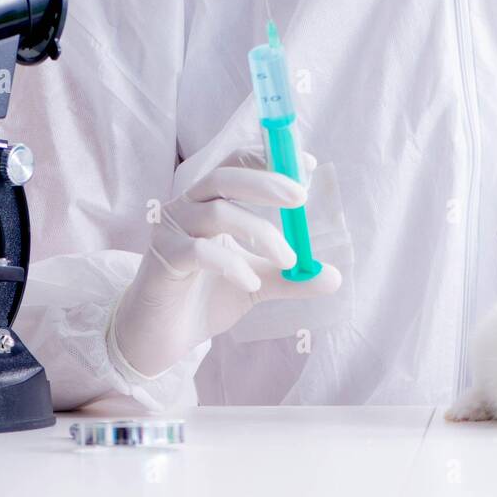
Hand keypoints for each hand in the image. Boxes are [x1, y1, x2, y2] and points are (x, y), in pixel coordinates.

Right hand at [110, 148, 340, 377]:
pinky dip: (231, 264)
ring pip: (217, 212)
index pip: (237, 164)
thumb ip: (291, 276)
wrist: (162, 339)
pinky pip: (199, 251)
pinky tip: (250, 282)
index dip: (270, 157)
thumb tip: (334, 276)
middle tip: (301, 197)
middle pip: (224, 176)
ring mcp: (171, 230)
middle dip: (266, 181)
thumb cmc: (206, 298)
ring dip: (261, 232)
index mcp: (209, 201)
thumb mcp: (258, 283)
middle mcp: (187, 207)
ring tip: (288, 260)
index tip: (308, 163)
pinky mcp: (162, 260)